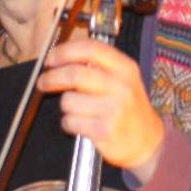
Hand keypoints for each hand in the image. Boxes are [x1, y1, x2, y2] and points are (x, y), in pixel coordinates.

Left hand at [38, 38, 164, 182]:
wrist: (148, 141)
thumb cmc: (127, 106)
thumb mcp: (122, 79)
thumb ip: (96, 65)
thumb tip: (58, 57)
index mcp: (125, 68)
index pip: (90, 49)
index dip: (64, 51)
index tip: (50, 59)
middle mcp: (121, 86)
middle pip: (74, 74)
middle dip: (51, 78)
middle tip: (42, 82)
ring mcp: (114, 109)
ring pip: (68, 100)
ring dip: (65, 106)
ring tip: (77, 110)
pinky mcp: (104, 131)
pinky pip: (69, 122)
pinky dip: (68, 123)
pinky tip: (80, 124)